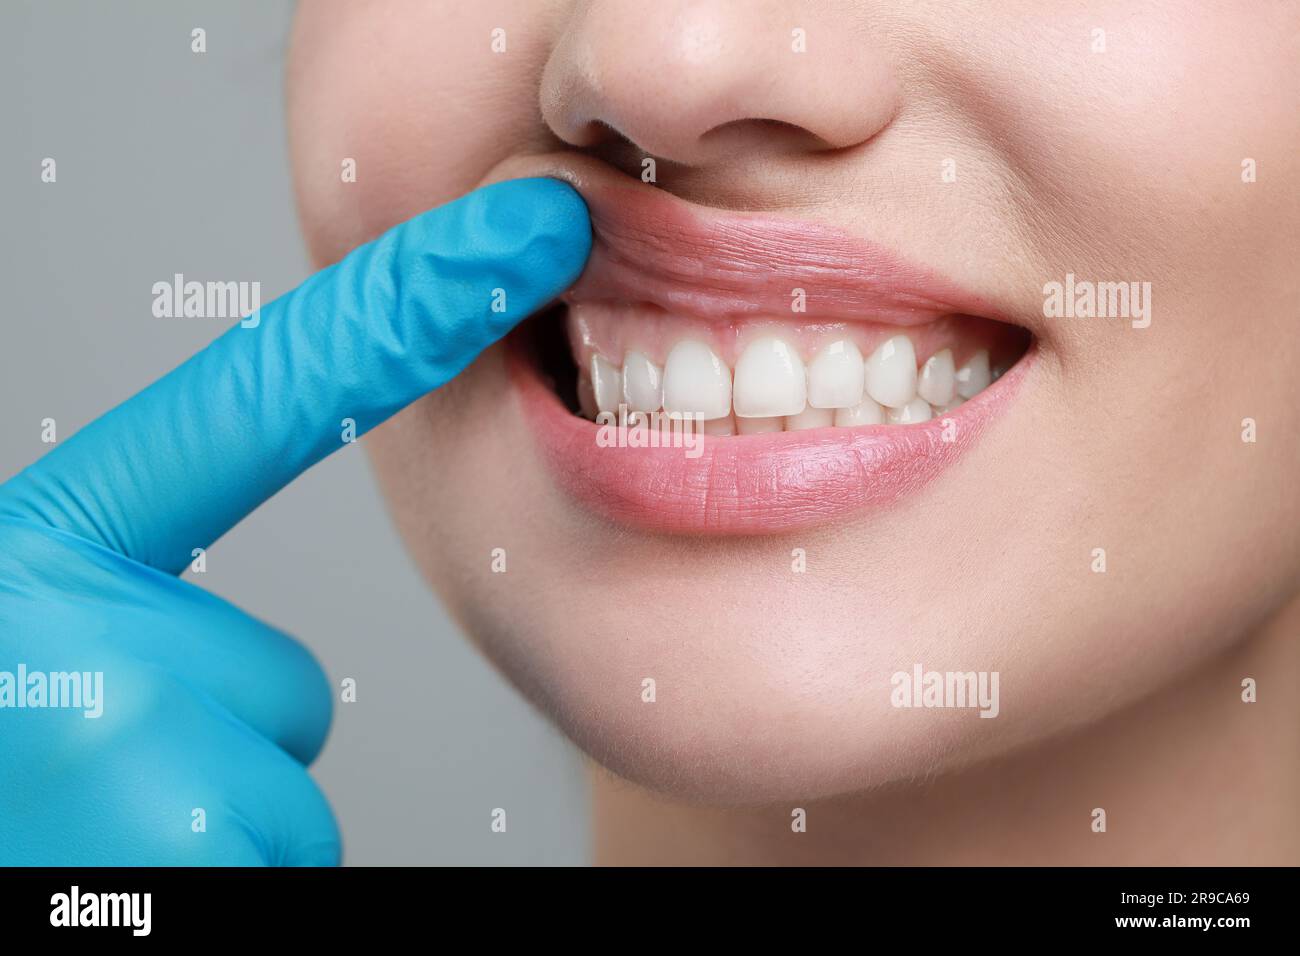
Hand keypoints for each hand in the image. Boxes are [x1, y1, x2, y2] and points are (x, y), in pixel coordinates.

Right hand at [0, 178, 590, 864]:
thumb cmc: (8, 761)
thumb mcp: (42, 655)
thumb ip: (144, 618)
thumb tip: (266, 679)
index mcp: (41, 556)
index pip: (259, 401)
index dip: (409, 313)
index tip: (535, 232)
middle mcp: (64, 623)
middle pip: (285, 680)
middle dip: (229, 734)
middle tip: (109, 770)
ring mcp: (114, 734)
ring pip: (286, 774)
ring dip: (215, 817)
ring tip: (105, 835)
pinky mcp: (166, 847)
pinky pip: (284, 854)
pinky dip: (220, 876)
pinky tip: (128, 873)